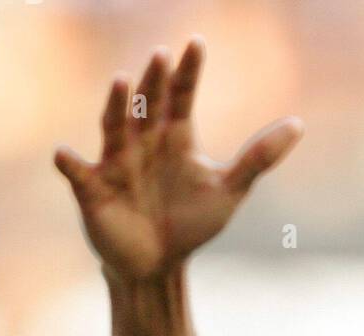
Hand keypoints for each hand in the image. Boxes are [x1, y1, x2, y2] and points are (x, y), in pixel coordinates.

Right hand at [53, 37, 302, 279]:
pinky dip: (69, 164)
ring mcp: (116, 162)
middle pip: (148, 104)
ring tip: (123, 83)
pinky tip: (64, 155)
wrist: (160, 264)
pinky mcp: (93, 188)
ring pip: (114, 127)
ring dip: (117, 105)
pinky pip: (76, 172)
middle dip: (154, 81)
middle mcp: (143, 142)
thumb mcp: (230, 189)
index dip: (188, 71)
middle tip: (160, 55)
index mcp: (175, 138)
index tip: (197, 43)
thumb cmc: (192, 223)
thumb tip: (299, 124)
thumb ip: (259, 157)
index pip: (181, 96)